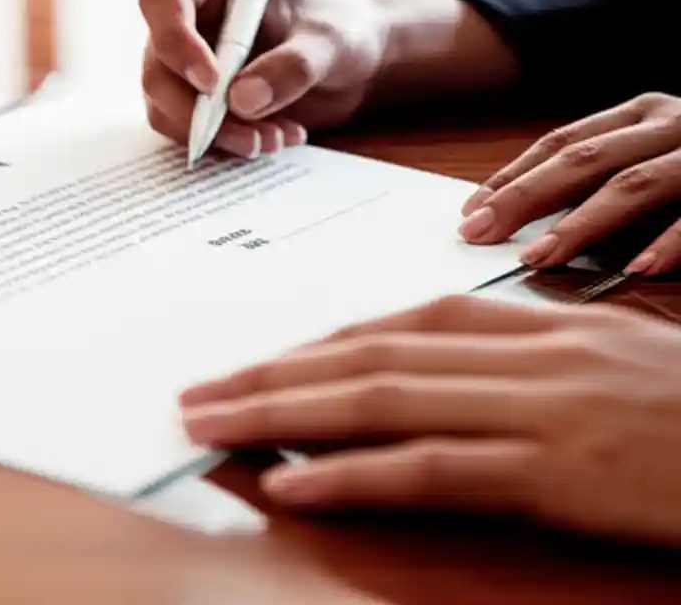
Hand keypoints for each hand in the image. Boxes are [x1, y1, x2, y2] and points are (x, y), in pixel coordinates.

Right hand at [138, 0, 387, 158]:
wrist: (352, 66)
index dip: (177, 42)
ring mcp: (183, 59)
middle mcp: (187, 15)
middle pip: (158, 66)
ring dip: (216, 135)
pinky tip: (273, 138)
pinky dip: (224, 144)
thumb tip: (242, 101)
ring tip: (275, 139)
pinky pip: (186, 129)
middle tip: (251, 136)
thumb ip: (293, 66)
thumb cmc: (340, 33)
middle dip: (199, 111)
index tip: (213, 83)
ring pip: (165, 106)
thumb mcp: (330, 43)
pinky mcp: (190, 97)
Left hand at [179, 295, 680, 546]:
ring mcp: (542, 411)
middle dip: (273, 373)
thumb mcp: (609, 371)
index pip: (402, 322)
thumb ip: (525, 364)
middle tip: (196, 391)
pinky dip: (351, 475)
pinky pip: (430, 469)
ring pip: (383, 399)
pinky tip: (291, 482)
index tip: (255, 362)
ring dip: (282, 412)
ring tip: (210, 425)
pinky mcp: (557, 474)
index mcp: (540, 325)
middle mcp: (530, 355)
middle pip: (371, 353)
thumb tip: (433, 374)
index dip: (318, 343)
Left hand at [459, 92, 680, 275]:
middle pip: (585, 158)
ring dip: (580, 224)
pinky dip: (667, 242)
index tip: (470, 211)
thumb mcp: (655, 156)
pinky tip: (636, 268)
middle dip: (526, 197)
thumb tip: (529, 221)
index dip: (513, 176)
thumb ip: (605, 180)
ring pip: (635, 184)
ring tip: (536, 258)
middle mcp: (668, 123)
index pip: (562, 142)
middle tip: (479, 234)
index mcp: (640, 115)